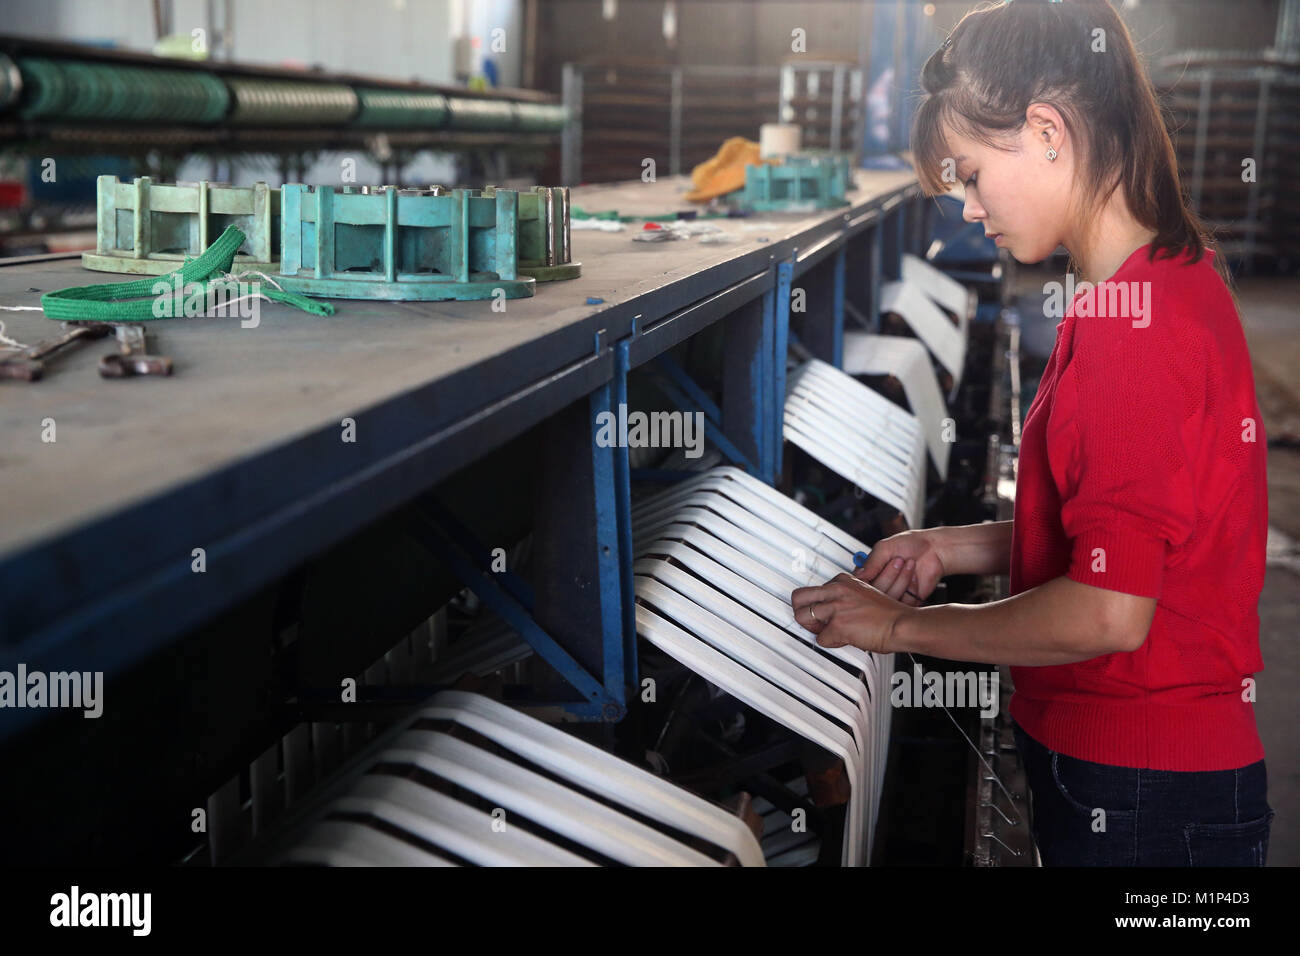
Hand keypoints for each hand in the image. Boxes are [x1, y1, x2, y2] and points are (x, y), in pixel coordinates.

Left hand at [791, 573, 911, 652]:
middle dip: (800, 611)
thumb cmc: (889, 613)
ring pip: (802, 616)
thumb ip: (845, 597)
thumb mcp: (864, 593)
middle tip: (809, 621)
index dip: (816, 604)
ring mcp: (836, 607)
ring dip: (813, 628)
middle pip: (798, 597)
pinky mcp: (838, 625)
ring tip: (827, 632)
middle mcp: (837, 590)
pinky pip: (820, 639)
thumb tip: (831, 609)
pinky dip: (830, 643)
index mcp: (843, 580)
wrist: (902, 623)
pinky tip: (843, 640)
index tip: (821, 611)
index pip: (813, 589)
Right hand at [853, 529, 946, 606]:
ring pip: (889, 598)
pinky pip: (904, 602)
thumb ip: (870, 562)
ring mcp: (894, 594)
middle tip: (898, 560)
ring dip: (901, 579)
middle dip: (888, 575)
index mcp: (870, 572)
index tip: (877, 568)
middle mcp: (880, 585)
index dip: (867, 579)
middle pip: (874, 593)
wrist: (934, 549)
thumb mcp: (885, 548)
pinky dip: (911, 587)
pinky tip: (914, 575)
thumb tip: (858, 576)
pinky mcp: (908, 601)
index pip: (859, 584)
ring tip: (909, 564)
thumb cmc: (910, 545)